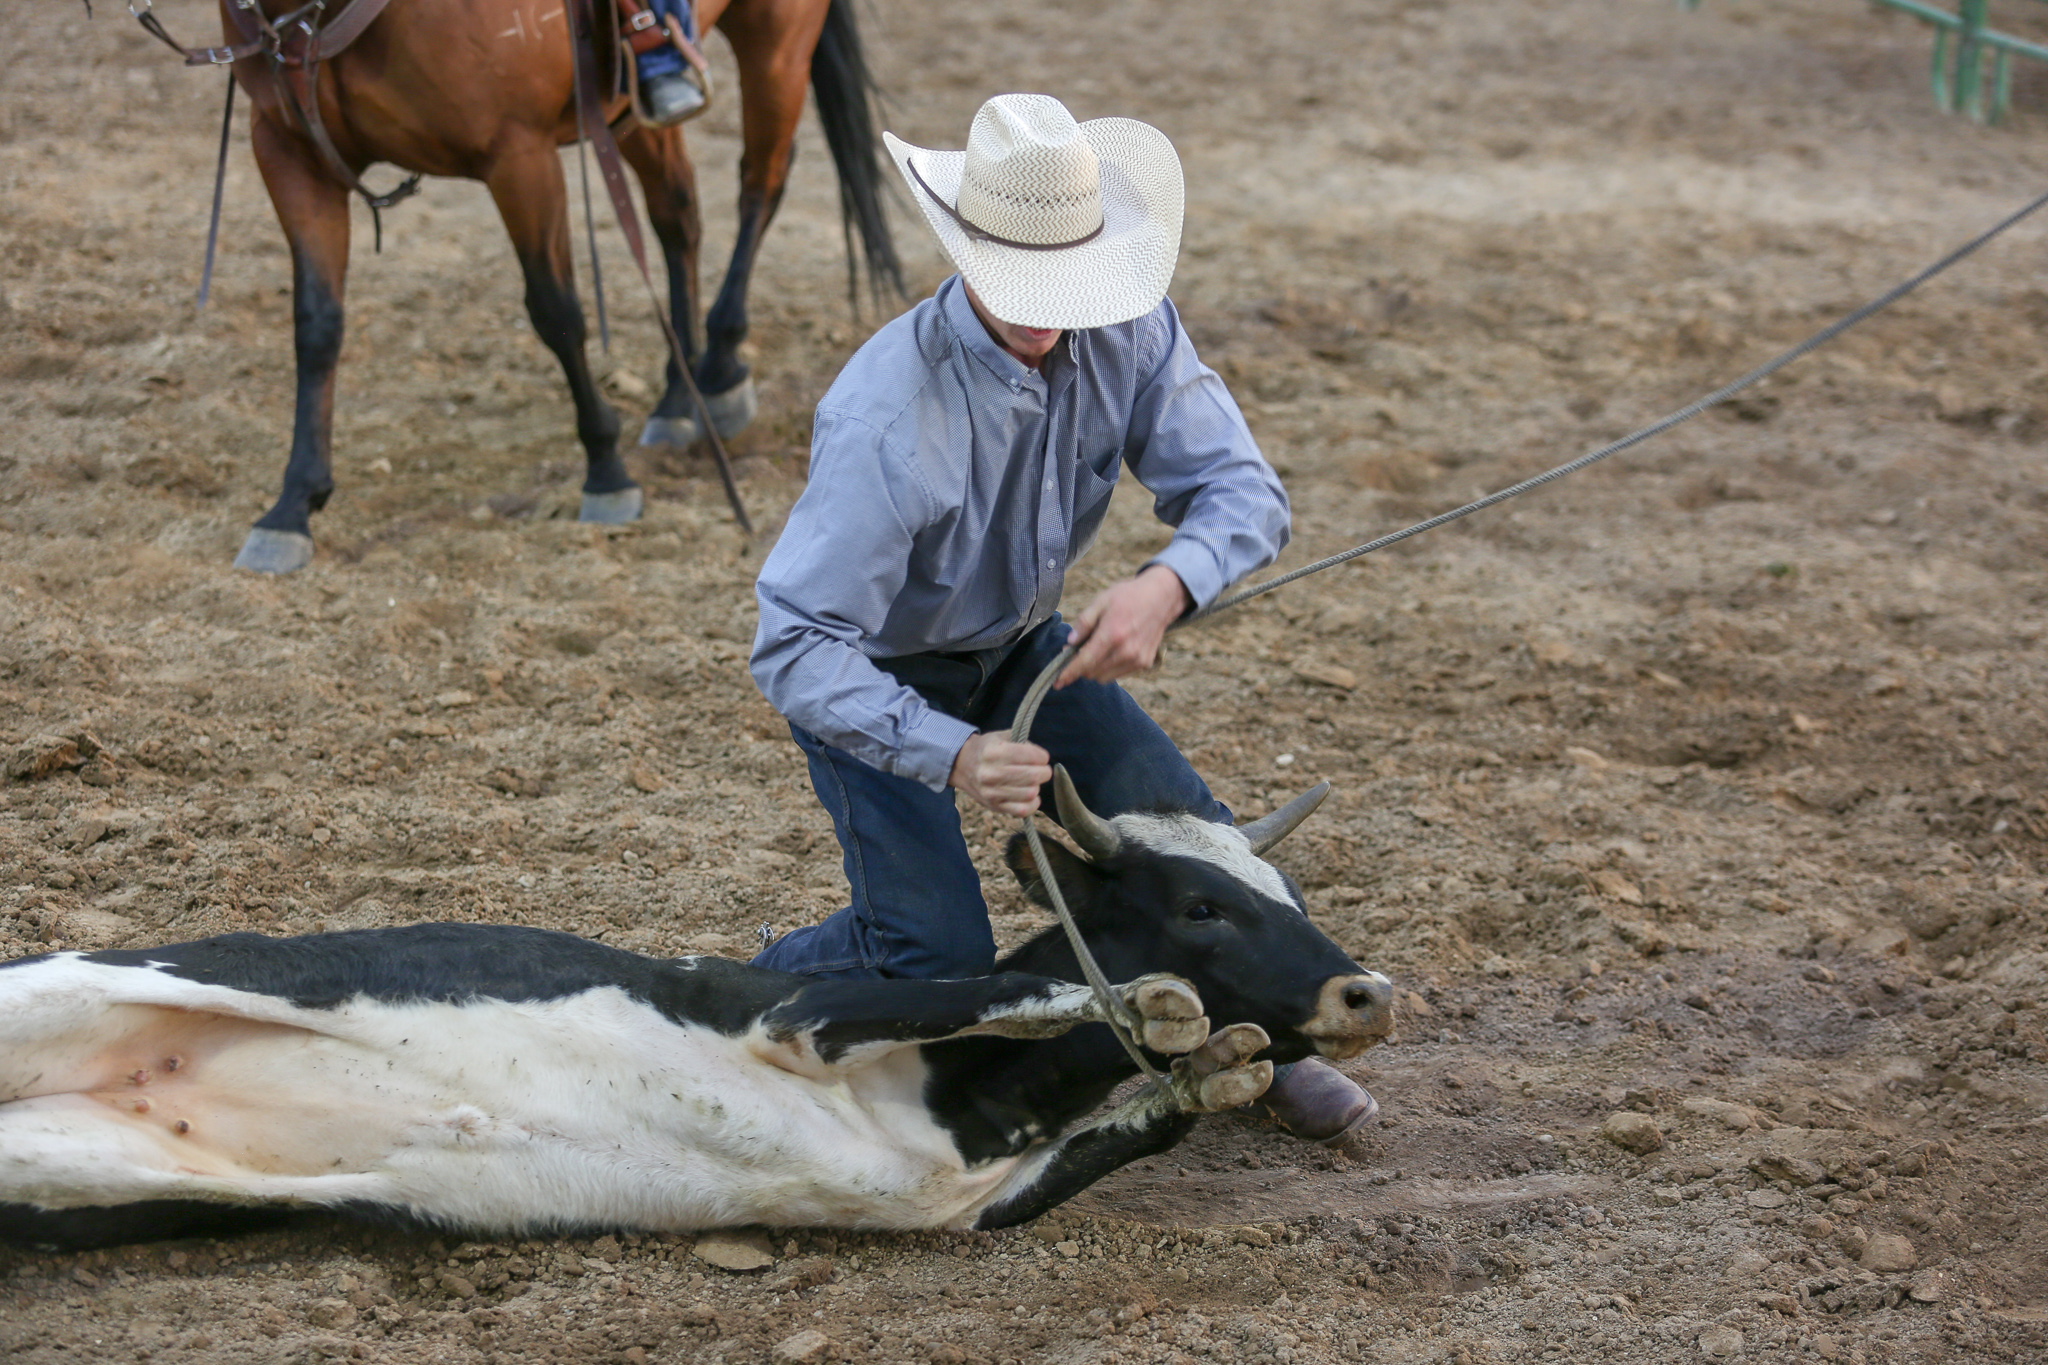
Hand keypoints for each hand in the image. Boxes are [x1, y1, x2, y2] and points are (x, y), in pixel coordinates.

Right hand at [949, 732, 1051, 816]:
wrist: (961, 765)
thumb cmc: (987, 749)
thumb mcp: (1002, 736)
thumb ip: (1024, 743)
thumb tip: (1042, 758)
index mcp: (994, 752)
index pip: (1031, 756)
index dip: (1042, 756)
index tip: (1041, 757)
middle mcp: (991, 773)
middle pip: (1033, 776)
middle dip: (1044, 772)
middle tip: (1042, 769)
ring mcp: (992, 792)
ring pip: (1030, 793)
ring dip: (1036, 786)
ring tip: (1031, 781)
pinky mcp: (995, 806)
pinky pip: (1023, 810)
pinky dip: (1033, 804)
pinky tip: (1030, 795)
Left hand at [1057, 565, 1190, 687]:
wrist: (1161, 598)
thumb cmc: (1128, 596)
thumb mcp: (1101, 601)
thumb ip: (1084, 622)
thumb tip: (1069, 643)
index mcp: (1112, 634)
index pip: (1084, 662)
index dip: (1068, 673)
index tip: (1057, 682)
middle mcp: (1125, 651)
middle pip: (1091, 672)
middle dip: (1080, 665)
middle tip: (1080, 648)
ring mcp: (1136, 659)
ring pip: (1103, 677)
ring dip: (1094, 668)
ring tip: (1099, 647)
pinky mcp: (1144, 663)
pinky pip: (1117, 674)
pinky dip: (1109, 667)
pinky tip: (1114, 649)